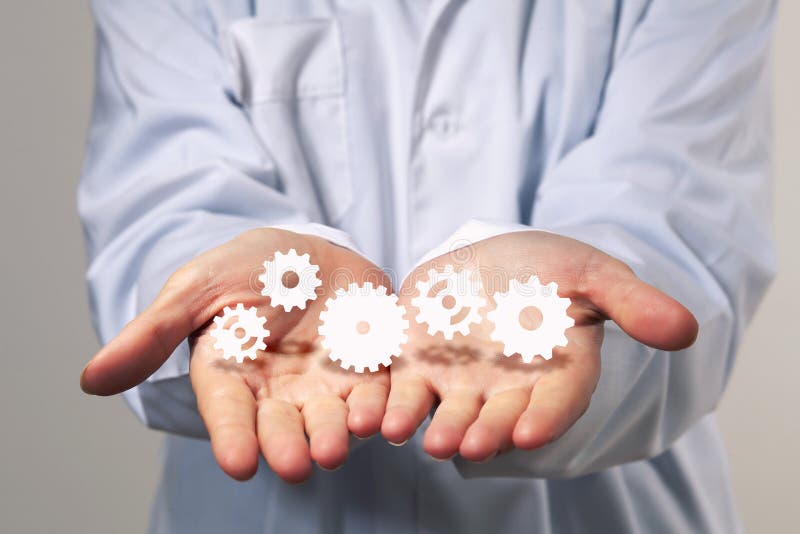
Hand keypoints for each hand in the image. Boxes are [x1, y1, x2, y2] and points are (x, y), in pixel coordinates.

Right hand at [80, 228, 390, 482]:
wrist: (307, 249)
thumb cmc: (246, 267)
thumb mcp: (197, 288)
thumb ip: (153, 333)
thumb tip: (91, 380)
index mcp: (232, 373)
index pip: (228, 411)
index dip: (232, 437)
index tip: (237, 464)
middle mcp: (279, 389)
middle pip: (283, 424)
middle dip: (289, 445)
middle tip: (296, 465)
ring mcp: (325, 381)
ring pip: (332, 416)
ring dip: (337, 433)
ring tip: (339, 445)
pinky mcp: (368, 368)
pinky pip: (377, 390)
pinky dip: (379, 404)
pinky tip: (382, 415)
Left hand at [382, 231, 697, 461]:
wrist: (498, 259)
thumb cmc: (552, 268)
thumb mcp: (593, 274)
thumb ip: (632, 303)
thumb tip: (687, 330)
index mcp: (554, 371)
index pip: (555, 401)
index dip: (546, 415)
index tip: (532, 430)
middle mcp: (507, 387)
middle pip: (496, 416)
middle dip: (482, 431)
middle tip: (467, 445)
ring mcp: (459, 379)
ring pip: (444, 409)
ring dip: (429, 424)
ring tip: (412, 435)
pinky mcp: (418, 363)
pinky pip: (401, 383)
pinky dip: (387, 396)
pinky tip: (372, 408)